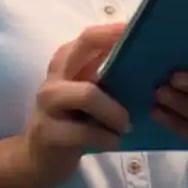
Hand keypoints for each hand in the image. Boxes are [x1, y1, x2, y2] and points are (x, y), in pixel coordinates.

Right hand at [17, 22, 131, 186]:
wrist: (41, 156)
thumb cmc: (73, 119)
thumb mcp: (89, 91)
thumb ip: (108, 73)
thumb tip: (147, 57)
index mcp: (66, 60)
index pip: (90, 35)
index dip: (116, 31)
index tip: (145, 33)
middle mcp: (55, 74)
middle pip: (84, 47)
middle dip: (118, 53)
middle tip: (145, 70)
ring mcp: (48, 102)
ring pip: (88, 94)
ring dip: (115, 111)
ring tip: (127, 125)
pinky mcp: (47, 132)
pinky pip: (85, 132)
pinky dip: (107, 137)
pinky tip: (115, 141)